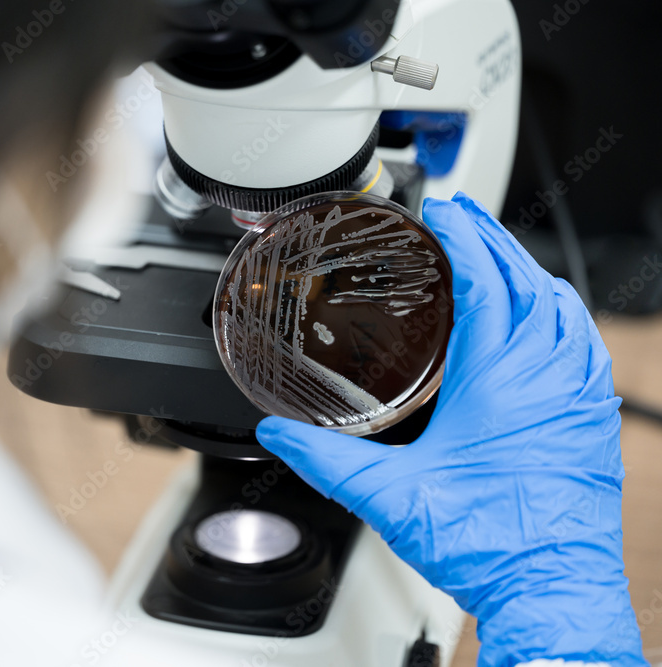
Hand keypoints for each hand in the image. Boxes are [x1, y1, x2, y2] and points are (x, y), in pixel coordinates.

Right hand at [256, 193, 645, 666]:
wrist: (551, 591)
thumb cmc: (488, 544)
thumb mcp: (388, 496)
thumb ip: (324, 459)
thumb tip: (277, 435)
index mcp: (502, 379)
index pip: (489, 280)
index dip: (465, 238)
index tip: (444, 214)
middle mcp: (550, 376)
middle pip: (529, 279)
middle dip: (493, 241)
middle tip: (462, 219)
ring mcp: (580, 395)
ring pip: (562, 306)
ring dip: (527, 271)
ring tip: (495, 256)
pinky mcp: (592, 418)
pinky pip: (583, 341)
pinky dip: (558, 312)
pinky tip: (542, 318)